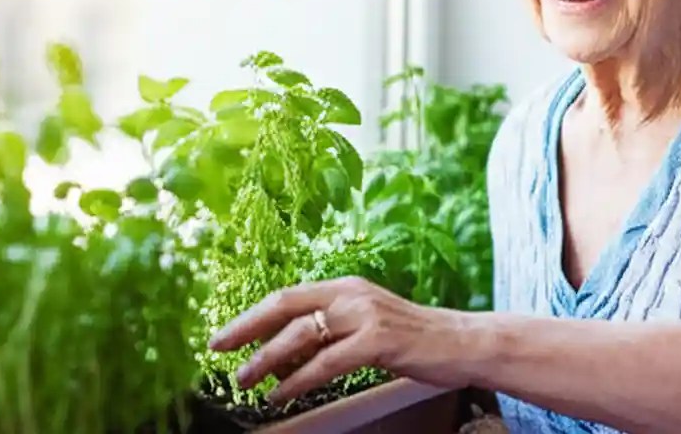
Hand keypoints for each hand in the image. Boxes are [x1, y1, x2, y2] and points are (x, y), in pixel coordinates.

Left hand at [208, 276, 478, 404]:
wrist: (463, 342)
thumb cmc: (416, 338)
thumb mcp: (368, 325)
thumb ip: (332, 332)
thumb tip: (286, 354)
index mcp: (348, 286)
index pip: (288, 296)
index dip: (250, 315)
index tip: (223, 336)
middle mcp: (353, 293)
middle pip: (284, 306)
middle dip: (244, 329)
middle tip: (217, 350)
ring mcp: (365, 314)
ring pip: (300, 335)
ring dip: (265, 360)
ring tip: (245, 381)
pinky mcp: (378, 339)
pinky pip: (325, 362)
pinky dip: (297, 380)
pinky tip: (281, 394)